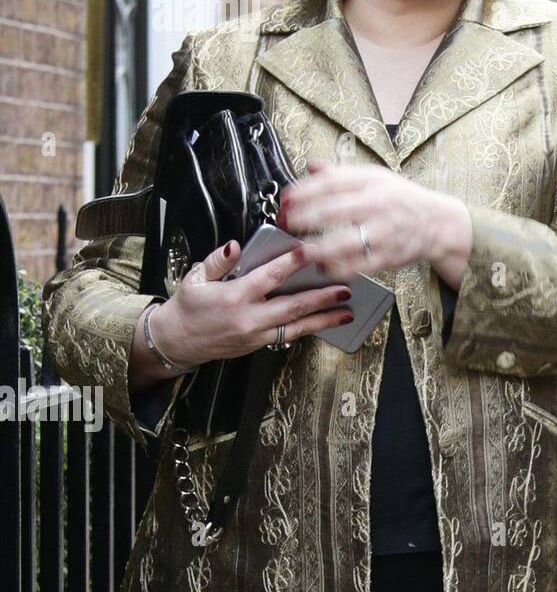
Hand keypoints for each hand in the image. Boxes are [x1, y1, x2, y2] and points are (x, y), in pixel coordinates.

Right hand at [146, 240, 354, 370]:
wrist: (175, 342)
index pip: (269, 276)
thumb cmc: (187, 307)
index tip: (311, 251)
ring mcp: (254, 334)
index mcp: (233, 296)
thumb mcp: (195, 278)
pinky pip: (288, 336)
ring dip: (324, 319)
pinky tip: (325, 323)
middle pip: (292, 306)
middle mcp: (248, 317)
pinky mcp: (257, 345)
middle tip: (345, 289)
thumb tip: (234, 247)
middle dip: (322, 298)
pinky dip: (308, 329)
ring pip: (296, 326)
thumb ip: (218, 261)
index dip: (291, 263)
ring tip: (347, 312)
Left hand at [278, 160, 472, 285]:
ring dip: (315, 249)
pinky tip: (323, 266)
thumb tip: (309, 165)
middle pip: (332, 211)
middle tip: (284, 224)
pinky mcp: (386, 257)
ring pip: (343, 243)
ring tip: (299, 251)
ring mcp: (382, 233)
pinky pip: (357, 267)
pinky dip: (336, 269)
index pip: (331, 183)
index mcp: (371, 183)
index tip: (285, 199)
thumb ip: (340, 173)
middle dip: (302, 219)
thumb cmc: (402, 199)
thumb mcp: (375, 177)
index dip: (303, 191)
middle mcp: (376, 206)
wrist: (438, 223)